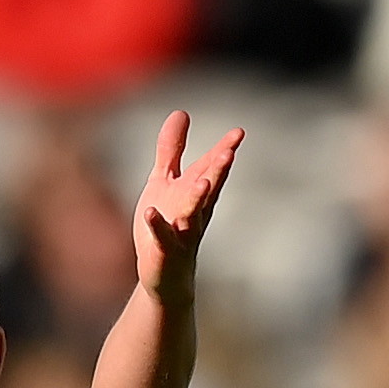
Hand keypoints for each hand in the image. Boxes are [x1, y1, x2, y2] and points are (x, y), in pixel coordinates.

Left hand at [130, 110, 245, 303]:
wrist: (166, 275)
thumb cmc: (168, 224)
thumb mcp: (165, 181)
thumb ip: (172, 149)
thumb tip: (181, 112)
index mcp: (196, 193)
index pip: (211, 169)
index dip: (224, 151)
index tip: (238, 133)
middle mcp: (195, 212)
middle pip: (209, 189)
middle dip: (218, 171)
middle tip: (229, 152)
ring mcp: (182, 234)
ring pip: (192, 214)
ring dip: (197, 199)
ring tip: (202, 182)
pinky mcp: (165, 252)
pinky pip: (162, 238)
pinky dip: (157, 226)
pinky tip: (150, 214)